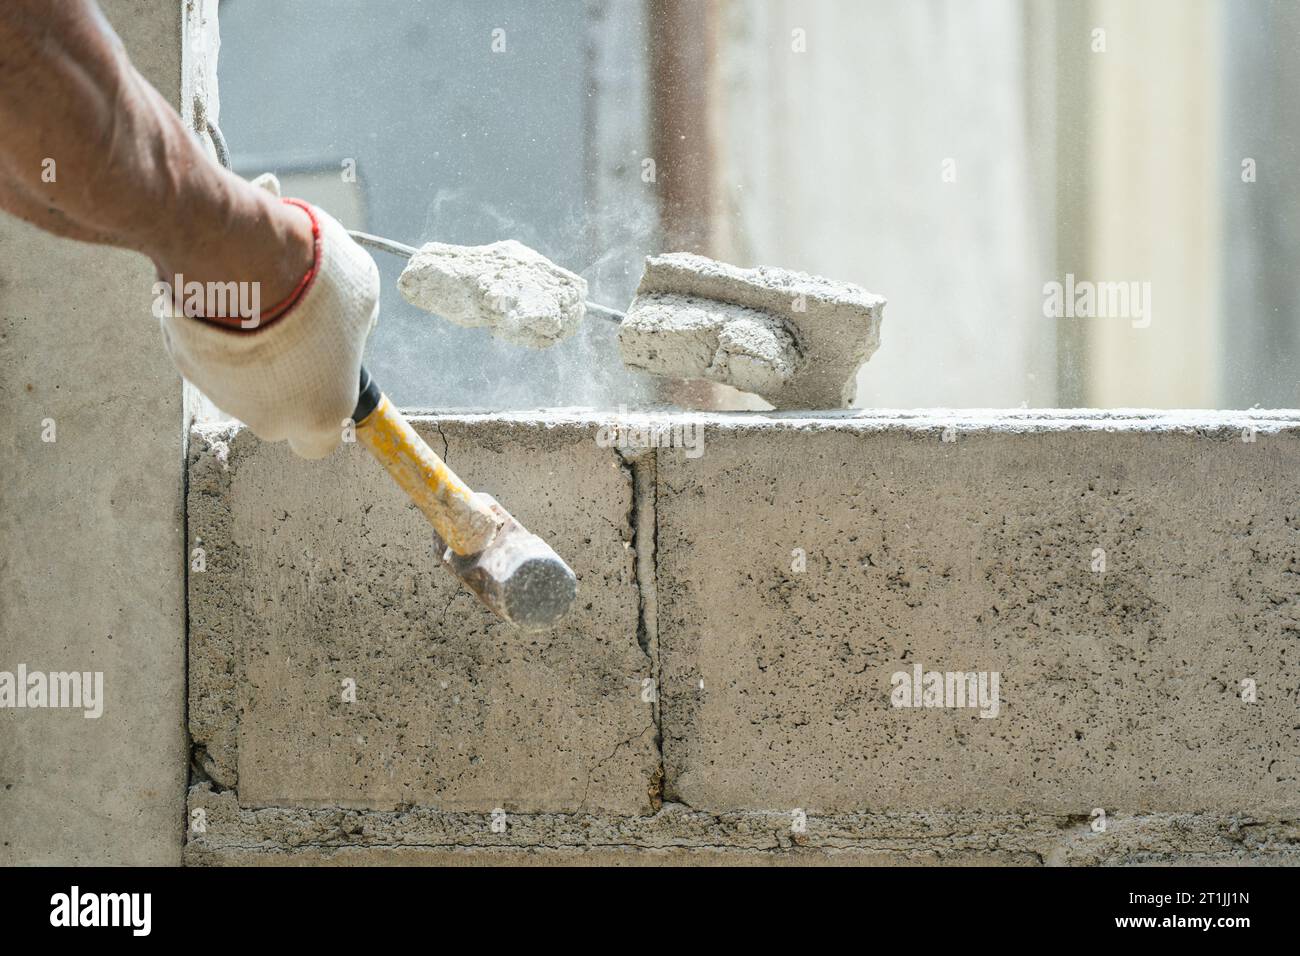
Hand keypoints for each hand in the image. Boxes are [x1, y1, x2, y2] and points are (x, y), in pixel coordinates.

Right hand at [159, 193, 379, 458]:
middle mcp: (269, 417)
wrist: (236, 247)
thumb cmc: (311, 275)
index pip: (320, 442)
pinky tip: (230, 295)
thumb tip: (350, 326)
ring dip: (251, 354)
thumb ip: (357, 327)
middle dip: (287, 380)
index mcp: (320, 412)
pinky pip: (211, 355)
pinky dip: (219, 334)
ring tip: (261, 301)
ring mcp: (223, 394)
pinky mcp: (185, 364)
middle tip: (294, 332)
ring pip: (242, 383)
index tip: (328, 382)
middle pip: (280, 411)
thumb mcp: (362, 293)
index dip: (324, 412)